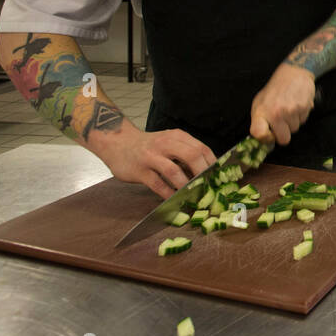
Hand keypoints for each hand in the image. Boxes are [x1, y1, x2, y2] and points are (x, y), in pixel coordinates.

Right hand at [92, 122, 215, 198]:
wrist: (117, 142)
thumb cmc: (148, 146)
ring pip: (174, 171)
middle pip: (192, 156)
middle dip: (203, 173)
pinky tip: (175, 199)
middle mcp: (165, 143)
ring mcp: (151, 157)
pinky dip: (169, 194)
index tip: (218, 177)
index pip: (201, 148)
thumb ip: (186, 152)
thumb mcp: (169, 142)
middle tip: (208, 187)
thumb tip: (208, 172)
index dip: (212, 163)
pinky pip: (158, 184)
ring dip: (186, 186)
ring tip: (193, 196)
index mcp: (176, 136)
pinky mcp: (139, 171)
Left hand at [250, 63, 316, 145]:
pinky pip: (303, 121)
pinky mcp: (303, 108)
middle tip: (282, 121)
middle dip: (284, 133)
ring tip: (289, 108)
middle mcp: (275, 113)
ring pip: (294, 130)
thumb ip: (260, 121)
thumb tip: (264, 139)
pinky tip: (296, 105)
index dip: (266, 139)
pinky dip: (300, 116)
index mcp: (261, 111)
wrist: (293, 73)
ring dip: (293, 122)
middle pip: (283, 140)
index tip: (269, 135)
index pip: (259, 134)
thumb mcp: (260, 102)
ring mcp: (290, 111)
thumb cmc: (275, 90)